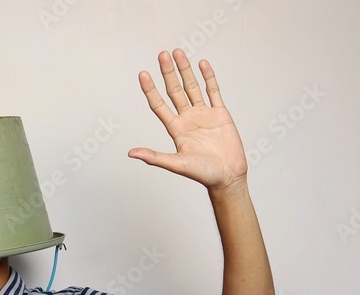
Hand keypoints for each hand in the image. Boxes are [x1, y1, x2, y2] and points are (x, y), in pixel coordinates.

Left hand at [128, 49, 247, 192]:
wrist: (227, 177)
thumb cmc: (202, 173)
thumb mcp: (176, 164)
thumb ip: (155, 157)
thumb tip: (131, 153)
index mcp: (175, 129)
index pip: (159, 104)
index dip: (150, 90)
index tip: (143, 74)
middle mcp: (187, 119)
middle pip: (175, 91)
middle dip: (168, 73)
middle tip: (162, 54)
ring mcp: (204, 114)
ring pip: (192, 87)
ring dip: (185, 70)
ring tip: (178, 53)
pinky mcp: (220, 114)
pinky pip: (213, 91)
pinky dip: (208, 77)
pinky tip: (202, 64)